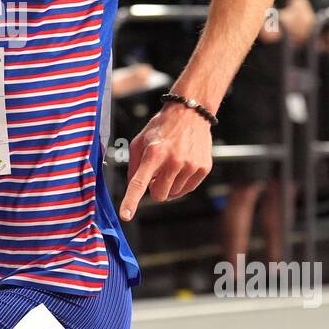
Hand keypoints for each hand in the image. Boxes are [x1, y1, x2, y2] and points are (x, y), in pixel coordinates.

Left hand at [119, 102, 214, 218]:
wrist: (190, 113)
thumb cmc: (161, 127)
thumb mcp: (140, 141)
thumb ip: (133, 166)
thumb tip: (132, 187)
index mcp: (154, 153)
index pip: (139, 182)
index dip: (131, 200)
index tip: (125, 215)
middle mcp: (173, 161)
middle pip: (159, 195)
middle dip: (154, 189)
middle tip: (156, 174)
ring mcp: (190, 166)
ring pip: (173, 194)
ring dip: (169, 184)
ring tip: (170, 164)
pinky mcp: (203, 169)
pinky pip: (187, 189)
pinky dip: (181, 183)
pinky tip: (181, 167)